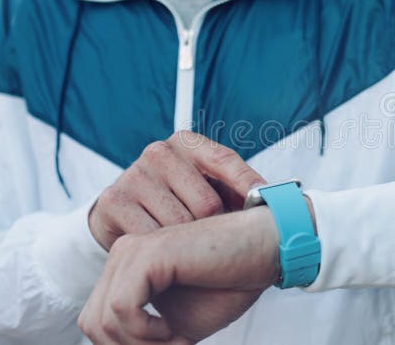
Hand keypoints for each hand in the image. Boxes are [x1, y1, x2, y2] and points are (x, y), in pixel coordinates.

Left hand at [78, 207, 279, 343]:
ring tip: (175, 341)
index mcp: (127, 268)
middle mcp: (122, 255)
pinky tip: (173, 330)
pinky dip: (145, 332)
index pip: (96, 321)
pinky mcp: (147, 254)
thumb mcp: (179, 324)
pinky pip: (122, 309)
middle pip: (92, 323)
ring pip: (101, 320)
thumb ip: (146, 337)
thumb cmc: (230, 283)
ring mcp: (131, 252)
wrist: (264, 250)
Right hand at [89, 131, 265, 249]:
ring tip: (187, 247)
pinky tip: (164, 252)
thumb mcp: (205, 188)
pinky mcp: (115, 201)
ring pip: (181, 224)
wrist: (121, 218)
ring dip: (188, 244)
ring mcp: (135, 174)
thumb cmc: (176, 202)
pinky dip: (163, 252)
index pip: (226, 161)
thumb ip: (236, 190)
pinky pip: (153, 237)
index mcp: (187, 143)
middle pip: (207, 203)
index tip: (265, 209)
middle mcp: (159, 152)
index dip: (248, 186)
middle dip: (214, 228)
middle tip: (213, 241)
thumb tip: (279, 200)